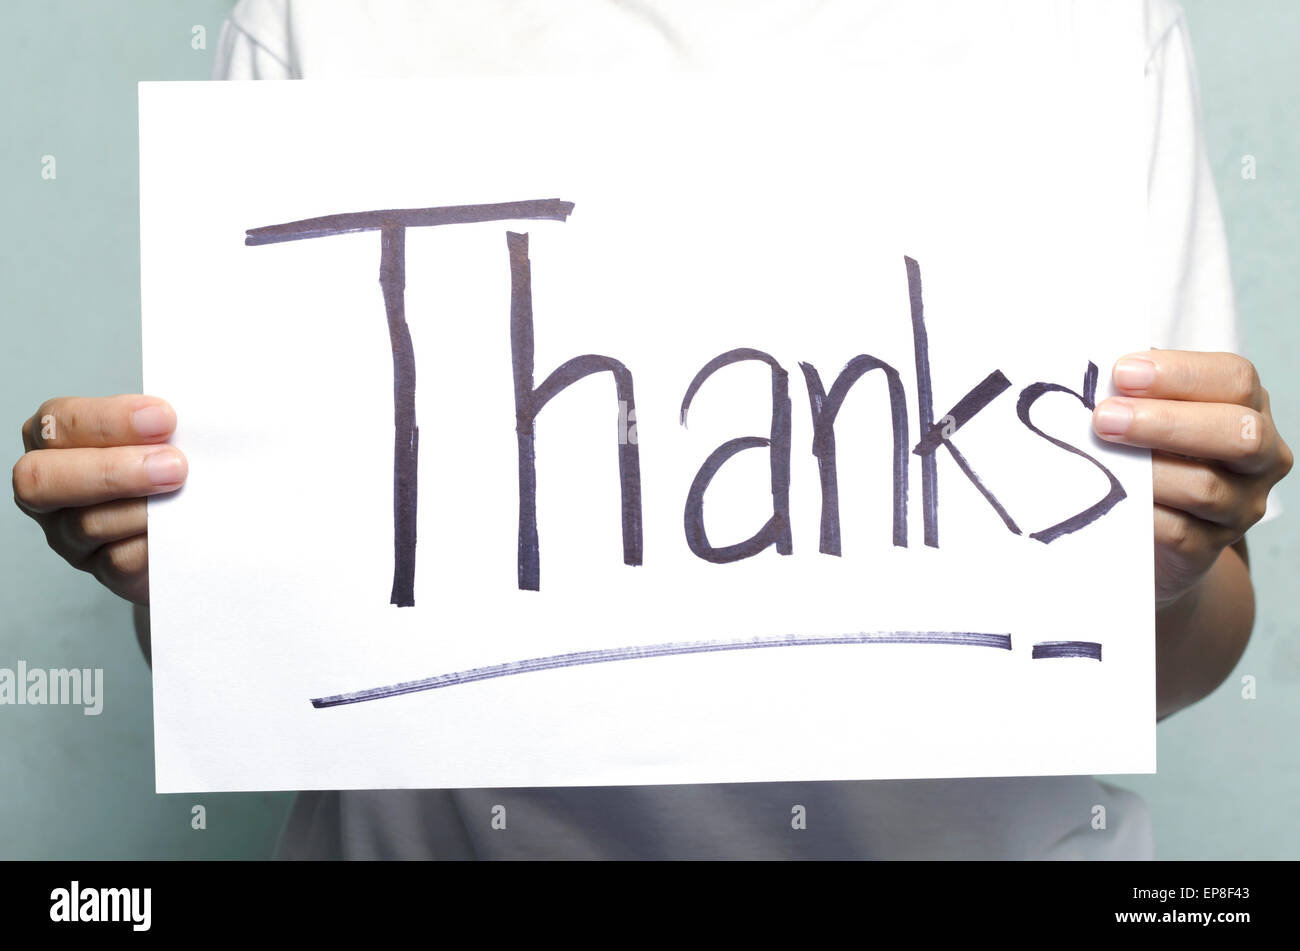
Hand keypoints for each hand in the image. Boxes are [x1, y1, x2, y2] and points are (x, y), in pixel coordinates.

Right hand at [12, 396, 186, 604]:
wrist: (197, 518)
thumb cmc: (171, 460)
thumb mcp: (163, 432)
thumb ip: (160, 424)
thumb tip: (180, 419)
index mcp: (55, 440)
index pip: (58, 422)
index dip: (109, 420)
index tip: (165, 419)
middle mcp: (50, 487)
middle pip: (44, 478)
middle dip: (112, 470)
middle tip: (175, 466)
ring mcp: (69, 534)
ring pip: (85, 523)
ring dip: (141, 507)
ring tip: (182, 494)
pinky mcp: (102, 568)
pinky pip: (119, 561)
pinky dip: (152, 542)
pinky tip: (180, 528)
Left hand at [1092, 351, 1291, 605]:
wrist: (1157, 533)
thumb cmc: (1151, 454)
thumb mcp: (1154, 413)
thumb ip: (1138, 393)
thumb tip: (1092, 374)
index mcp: (1249, 408)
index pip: (1235, 379)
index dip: (1180, 373)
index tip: (1121, 373)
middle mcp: (1259, 458)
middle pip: (1238, 433)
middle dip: (1166, 422)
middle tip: (1104, 417)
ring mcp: (1240, 507)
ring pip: (1204, 487)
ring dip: (1146, 470)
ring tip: (1100, 456)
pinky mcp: (1207, 548)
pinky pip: (1177, 531)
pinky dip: (1141, 512)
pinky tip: (1111, 497)